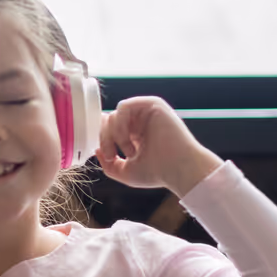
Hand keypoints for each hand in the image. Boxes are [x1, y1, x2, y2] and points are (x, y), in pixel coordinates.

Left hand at [95, 96, 221, 194]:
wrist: (180, 170)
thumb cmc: (158, 173)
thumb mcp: (125, 172)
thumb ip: (108, 163)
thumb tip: (96, 150)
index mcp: (135, 133)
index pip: (109, 127)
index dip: (102, 139)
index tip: (108, 156)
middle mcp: (140, 120)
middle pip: (108, 120)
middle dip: (104, 139)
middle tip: (112, 156)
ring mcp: (147, 111)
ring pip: (114, 114)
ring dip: (114, 134)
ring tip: (128, 151)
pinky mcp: (153, 104)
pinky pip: (124, 106)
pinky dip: (121, 124)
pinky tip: (130, 140)